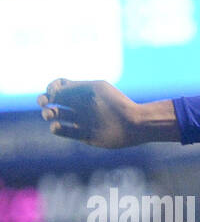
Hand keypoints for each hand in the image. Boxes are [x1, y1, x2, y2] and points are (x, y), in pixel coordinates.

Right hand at [38, 79, 174, 147]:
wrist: (133, 124)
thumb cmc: (115, 103)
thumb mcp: (95, 89)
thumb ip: (73, 88)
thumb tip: (52, 92)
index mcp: (83, 92)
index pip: (60, 86)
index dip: (51, 87)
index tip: (52, 90)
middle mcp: (80, 105)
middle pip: (54, 100)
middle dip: (45, 100)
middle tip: (44, 103)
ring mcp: (82, 120)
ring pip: (57, 116)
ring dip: (48, 114)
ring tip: (49, 115)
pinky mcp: (84, 135)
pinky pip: (66, 132)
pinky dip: (57, 129)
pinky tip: (57, 126)